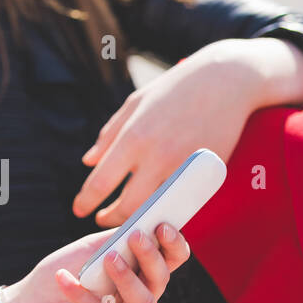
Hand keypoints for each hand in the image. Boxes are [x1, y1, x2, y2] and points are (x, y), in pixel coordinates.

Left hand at [3, 223, 190, 302]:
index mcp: (139, 275)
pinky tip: (64, 278)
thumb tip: (141, 221)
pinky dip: (83, 296)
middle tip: (135, 236)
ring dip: (128, 277)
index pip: (169, 261)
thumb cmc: (62, 273)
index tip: (162, 224)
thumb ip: (114, 238)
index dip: (173, 244)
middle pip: (160, 281)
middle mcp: (137, 301)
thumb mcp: (88, 250)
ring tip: (108, 258)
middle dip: (151, 257)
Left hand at [73, 40, 262, 225]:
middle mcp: (158, 156)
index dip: (87, 201)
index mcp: (133, 137)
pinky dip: (168, 209)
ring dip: (140, 219)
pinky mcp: (208, 172)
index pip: (101, 181)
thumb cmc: (172, 90)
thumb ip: (109, 136)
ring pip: (158, 208)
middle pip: (129, 204)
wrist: (223, 81)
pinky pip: (184, 201)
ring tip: (127, 221)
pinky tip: (156, 209)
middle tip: (101, 221)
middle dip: (112, 219)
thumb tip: (88, 162)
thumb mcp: (133, 105)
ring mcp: (185, 167)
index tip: (79, 210)